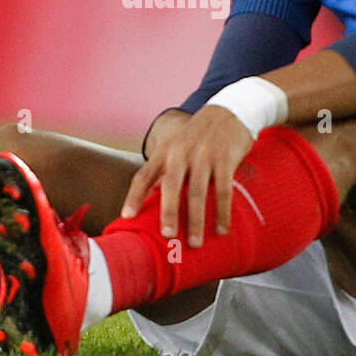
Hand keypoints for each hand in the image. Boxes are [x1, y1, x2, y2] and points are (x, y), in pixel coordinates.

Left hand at [122, 105, 252, 247]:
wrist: (229, 111)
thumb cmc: (197, 137)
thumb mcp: (176, 146)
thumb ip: (164, 171)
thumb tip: (149, 202)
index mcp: (165, 151)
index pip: (144, 175)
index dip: (134, 196)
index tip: (127, 217)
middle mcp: (181, 152)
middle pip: (171, 186)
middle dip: (168, 212)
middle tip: (167, 236)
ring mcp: (204, 155)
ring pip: (198, 192)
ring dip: (196, 220)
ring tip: (194, 243)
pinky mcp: (226, 158)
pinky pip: (223, 190)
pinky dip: (222, 212)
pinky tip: (221, 229)